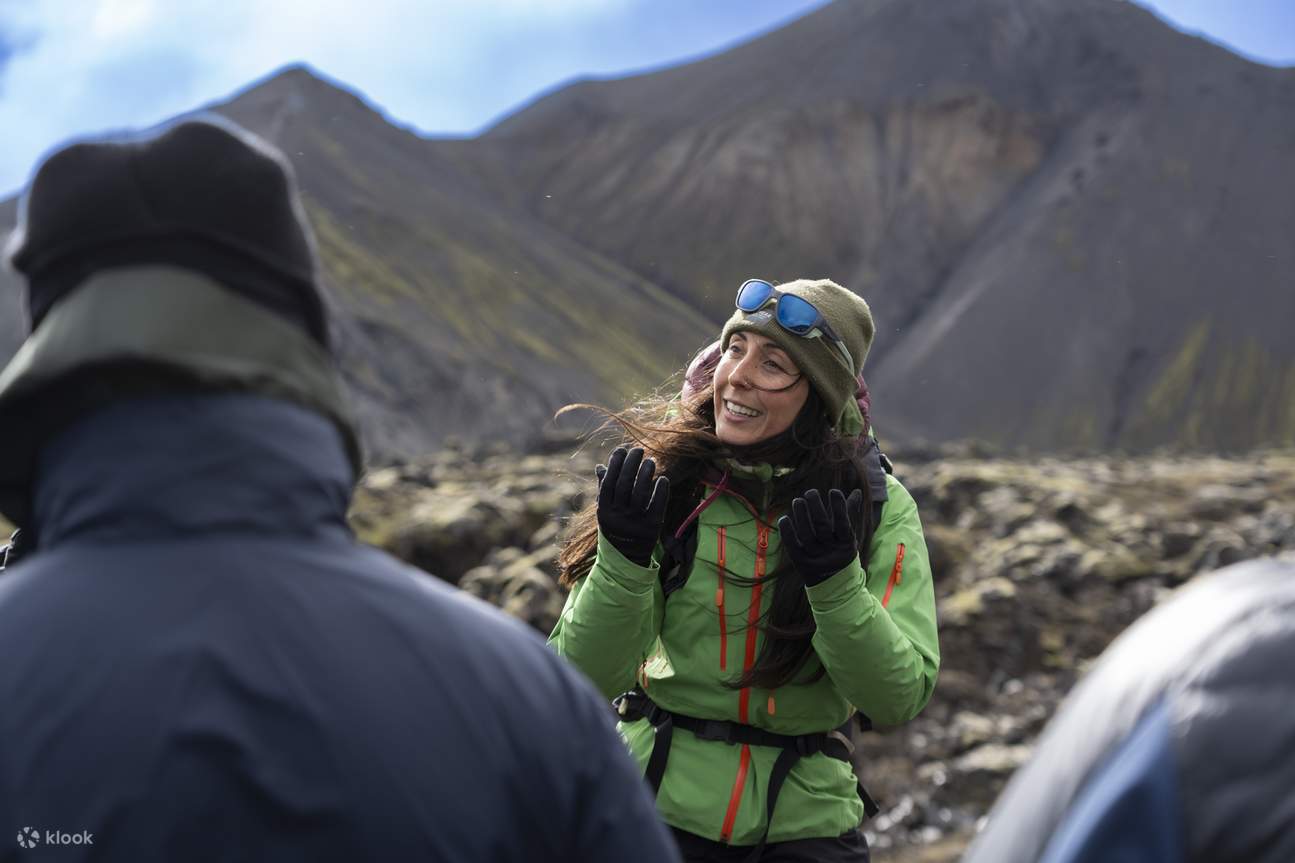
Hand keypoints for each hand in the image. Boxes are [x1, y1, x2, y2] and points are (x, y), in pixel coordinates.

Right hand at [595, 447, 669, 566]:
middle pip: (625, 483)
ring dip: (646, 472)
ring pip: (641, 491)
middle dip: (632, 462)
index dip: (615, 463)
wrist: (627, 556)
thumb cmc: (616, 526)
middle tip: (639, 450)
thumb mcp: (605, 510)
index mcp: (604, 509)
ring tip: (651, 461)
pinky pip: (657, 504)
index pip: (609, 480)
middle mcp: (618, 515)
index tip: (622, 449)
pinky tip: (663, 478)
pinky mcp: (652, 526)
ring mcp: (635, 521)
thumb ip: (604, 488)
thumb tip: (600, 466)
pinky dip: (660, 490)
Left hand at [778, 488, 863, 586]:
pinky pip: (792, 545)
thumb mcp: (848, 535)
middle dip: (816, 507)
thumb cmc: (840, 550)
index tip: (833, 491)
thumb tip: (857, 492)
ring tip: (797, 501)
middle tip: (811, 492)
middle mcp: (830, 550)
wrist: (833, 583)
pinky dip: (787, 532)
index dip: (839, 507)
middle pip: (822, 526)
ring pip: (806, 534)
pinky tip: (785, 518)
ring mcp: (815, 556)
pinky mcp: (800, 561)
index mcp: (846, 543)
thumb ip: (850, 513)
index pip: (844, 523)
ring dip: (801, 515)